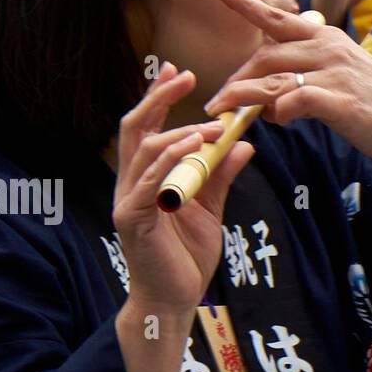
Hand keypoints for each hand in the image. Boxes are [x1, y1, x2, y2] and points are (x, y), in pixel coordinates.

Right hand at [112, 65, 253, 313]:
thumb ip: (221, 176)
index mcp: (145, 178)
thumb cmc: (186, 258)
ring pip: (144, 150)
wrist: (174, 300)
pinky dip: (170, 160)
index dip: (157, 97)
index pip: (147, 128)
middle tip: (184, 76)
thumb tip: (243, 146)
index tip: (177, 71)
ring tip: (210, 126)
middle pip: (135, 127)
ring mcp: (127, 200)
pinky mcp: (133, 220)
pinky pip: (148, 181)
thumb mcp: (210, 209)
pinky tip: (193, 147)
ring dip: (178, 132)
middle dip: (158, 98)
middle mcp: (130, 183)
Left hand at [207, 0, 371, 163]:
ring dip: (244, 96)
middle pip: (267, 55)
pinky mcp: (341, 101)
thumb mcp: (340, 77)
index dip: (247, 4)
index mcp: (325, 38)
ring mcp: (335, 74)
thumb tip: (270, 99)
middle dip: (238, 78)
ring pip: (274, 78)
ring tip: (224, 111)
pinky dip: (279, 112)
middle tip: (218, 99)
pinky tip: (279, 121)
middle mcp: (327, 49)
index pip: (279, 18)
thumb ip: (305, 80)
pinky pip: (296, 100)